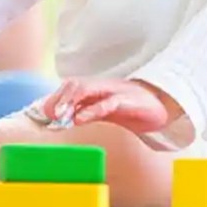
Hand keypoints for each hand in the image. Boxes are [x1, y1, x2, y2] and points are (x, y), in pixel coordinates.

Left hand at [39, 78, 177, 132]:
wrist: (163, 108)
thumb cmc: (131, 110)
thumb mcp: (105, 112)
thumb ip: (85, 113)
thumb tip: (62, 122)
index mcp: (96, 89)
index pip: (70, 87)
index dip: (56, 98)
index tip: (43, 113)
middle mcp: (103, 87)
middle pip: (76, 84)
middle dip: (60, 98)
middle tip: (50, 114)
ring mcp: (116, 92)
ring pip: (88, 89)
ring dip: (71, 101)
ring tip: (60, 116)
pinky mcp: (129, 101)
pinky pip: (108, 103)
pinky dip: (92, 110)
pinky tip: (81, 119)